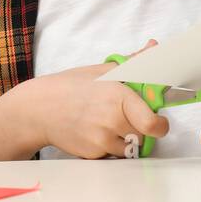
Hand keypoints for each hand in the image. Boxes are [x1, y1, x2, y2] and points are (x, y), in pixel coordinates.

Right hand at [38, 40, 169, 158]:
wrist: (39, 109)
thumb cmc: (71, 87)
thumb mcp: (103, 70)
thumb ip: (134, 62)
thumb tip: (154, 46)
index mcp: (119, 97)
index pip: (153, 123)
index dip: (160, 125)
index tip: (159, 121)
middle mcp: (112, 121)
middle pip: (144, 136)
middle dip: (142, 130)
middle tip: (130, 119)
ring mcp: (102, 140)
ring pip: (130, 148)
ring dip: (127, 140)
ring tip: (109, 124)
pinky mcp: (93, 154)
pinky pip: (113, 155)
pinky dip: (111, 147)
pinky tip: (96, 132)